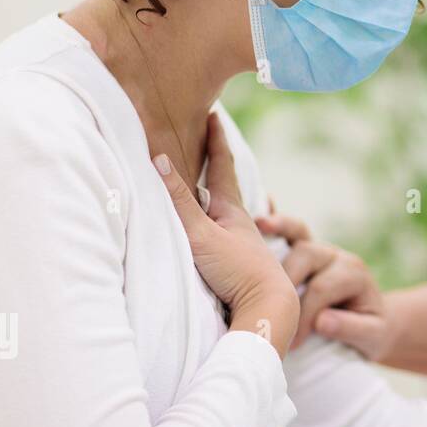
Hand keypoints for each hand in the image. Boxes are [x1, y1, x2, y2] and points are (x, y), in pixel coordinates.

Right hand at [157, 113, 297, 354]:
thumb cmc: (237, 271)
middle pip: (225, 187)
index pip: (223, 165)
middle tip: (208, 143)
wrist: (266, 310)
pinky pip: (221, 240)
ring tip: (205, 188)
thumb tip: (159, 157)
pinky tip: (213, 238)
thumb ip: (179, 201)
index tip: (214, 115)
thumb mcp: (201, 233)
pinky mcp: (237, 270)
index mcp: (231, 210)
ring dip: (212, 199)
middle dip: (216, 165)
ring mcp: (240, 247)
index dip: (216, 140)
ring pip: (223, 215)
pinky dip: (212, 230)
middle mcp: (239, 224)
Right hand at [254, 212, 391, 355]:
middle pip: (306, 256)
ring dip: (276, 234)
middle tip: (266, 310)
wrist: (375, 321)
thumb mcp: (373, 336)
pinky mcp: (305, 248)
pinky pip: (291, 230)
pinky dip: (275, 223)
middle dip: (284, 281)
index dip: (302, 315)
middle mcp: (337, 257)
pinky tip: (258, 219)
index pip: (321, 288)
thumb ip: (352, 329)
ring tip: (255, 234)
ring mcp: (320, 250)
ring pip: (297, 234)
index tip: (292, 342)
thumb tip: (322, 321)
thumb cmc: (371, 331)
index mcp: (354, 274)